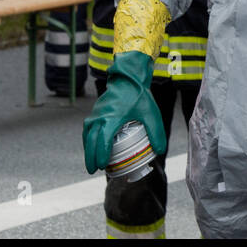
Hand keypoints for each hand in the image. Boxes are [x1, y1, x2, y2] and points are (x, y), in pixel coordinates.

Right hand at [82, 51, 166, 173]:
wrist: (129, 77)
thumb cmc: (139, 95)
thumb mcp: (151, 114)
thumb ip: (156, 132)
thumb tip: (160, 151)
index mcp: (112, 118)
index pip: (102, 141)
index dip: (100, 155)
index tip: (102, 167)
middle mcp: (100, 117)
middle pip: (91, 141)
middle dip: (90, 157)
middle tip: (93, 170)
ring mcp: (96, 113)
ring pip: (87, 135)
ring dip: (88, 149)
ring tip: (91, 162)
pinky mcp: (96, 111)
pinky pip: (88, 128)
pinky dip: (88, 139)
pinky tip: (92, 145)